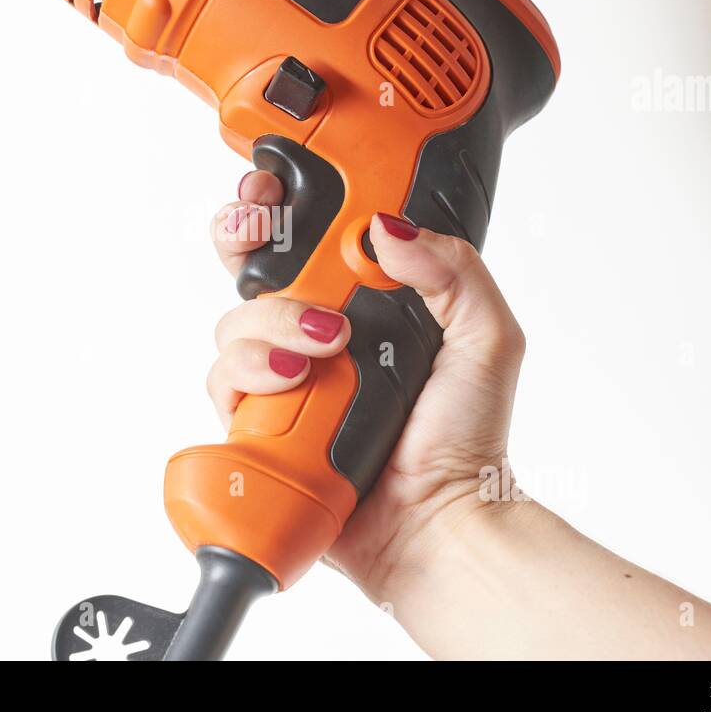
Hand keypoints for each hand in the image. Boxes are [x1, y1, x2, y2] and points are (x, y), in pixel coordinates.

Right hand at [210, 170, 526, 603]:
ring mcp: (284, 380)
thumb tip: (385, 228)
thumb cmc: (466, 438)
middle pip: (250, 267)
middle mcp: (315, 335)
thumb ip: (452, 268)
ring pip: (234, 323)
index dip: (279, 206)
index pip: (308, 236)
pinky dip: (248, 376)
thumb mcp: (486, 336)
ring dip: (270, 322)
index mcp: (364, 302)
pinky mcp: (260, 425)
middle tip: (261, 234)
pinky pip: (224, 385)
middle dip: (243, 240)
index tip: (276, 190)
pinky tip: (289, 383)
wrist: (438, 522)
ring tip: (319, 349)